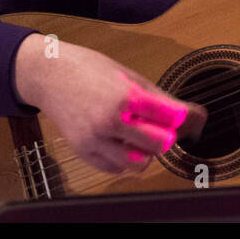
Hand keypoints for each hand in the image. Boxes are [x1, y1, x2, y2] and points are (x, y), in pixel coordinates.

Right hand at [14, 34, 206, 173]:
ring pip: (139, 162)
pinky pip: (115, 168)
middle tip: (163, 125)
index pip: (171, 118)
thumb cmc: (89, 70)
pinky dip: (125, 159)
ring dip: (146, 151)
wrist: (50, 75)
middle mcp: (110, 121)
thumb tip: (189, 114)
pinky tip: (122, 140)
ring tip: (140, 134)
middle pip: (159, 144)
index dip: (185, 117)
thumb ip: (159, 98)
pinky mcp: (83, 151)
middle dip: (167, 135)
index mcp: (126, 96)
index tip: (189, 116)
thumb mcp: (129, 75)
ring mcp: (95, 139)